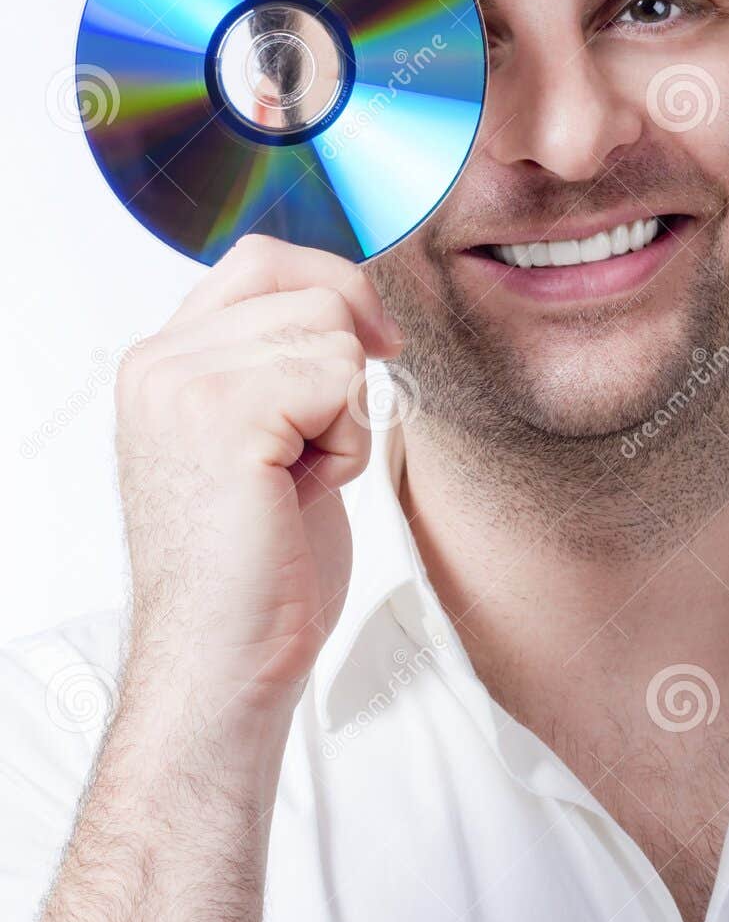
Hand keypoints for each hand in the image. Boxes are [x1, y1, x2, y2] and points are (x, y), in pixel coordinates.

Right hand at [114, 234, 403, 719]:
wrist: (225, 663)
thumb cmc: (257, 568)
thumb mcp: (265, 439)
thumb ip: (280, 361)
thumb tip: (353, 300)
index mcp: (164, 360)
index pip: (265, 258)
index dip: (337, 290)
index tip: (375, 347)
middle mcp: (160, 360)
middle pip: (313, 288)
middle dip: (348, 367)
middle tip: (317, 450)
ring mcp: (184, 383)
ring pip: (335, 333)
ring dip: (348, 416)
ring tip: (297, 481)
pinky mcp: (224, 414)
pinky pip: (343, 380)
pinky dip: (350, 445)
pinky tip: (303, 495)